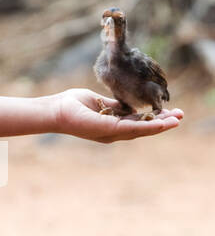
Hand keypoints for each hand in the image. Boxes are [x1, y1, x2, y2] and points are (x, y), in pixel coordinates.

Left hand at [51, 88, 182, 143]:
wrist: (55, 110)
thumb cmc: (71, 105)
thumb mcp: (98, 103)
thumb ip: (114, 106)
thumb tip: (128, 105)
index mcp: (112, 125)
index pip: (138, 123)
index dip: (154, 119)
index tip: (170, 113)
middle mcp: (114, 132)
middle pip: (143, 128)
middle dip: (163, 123)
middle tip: (180, 117)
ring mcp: (111, 132)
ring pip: (141, 130)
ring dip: (160, 126)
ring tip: (177, 120)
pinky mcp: (108, 129)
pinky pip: (132, 128)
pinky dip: (148, 126)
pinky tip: (161, 123)